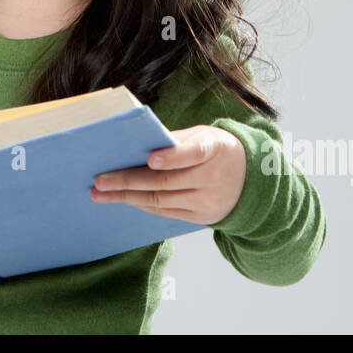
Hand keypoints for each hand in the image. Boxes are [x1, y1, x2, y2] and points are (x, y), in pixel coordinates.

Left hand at [90, 125, 245, 224]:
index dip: (172, 157)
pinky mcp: (202, 217)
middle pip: (165, 182)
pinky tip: (123, 199)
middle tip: (100, 181)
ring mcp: (207, 201)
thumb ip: (175, 140)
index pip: (194, 153)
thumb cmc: (216, 149)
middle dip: (128, 182)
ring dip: (127, 198)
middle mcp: (212, 178)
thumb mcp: (203, 135)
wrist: (251, 179)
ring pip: (161, 201)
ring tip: (101, 193)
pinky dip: (142, 205)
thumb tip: (136, 144)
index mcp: (215, 149)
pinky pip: (166, 212)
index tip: (150, 159)